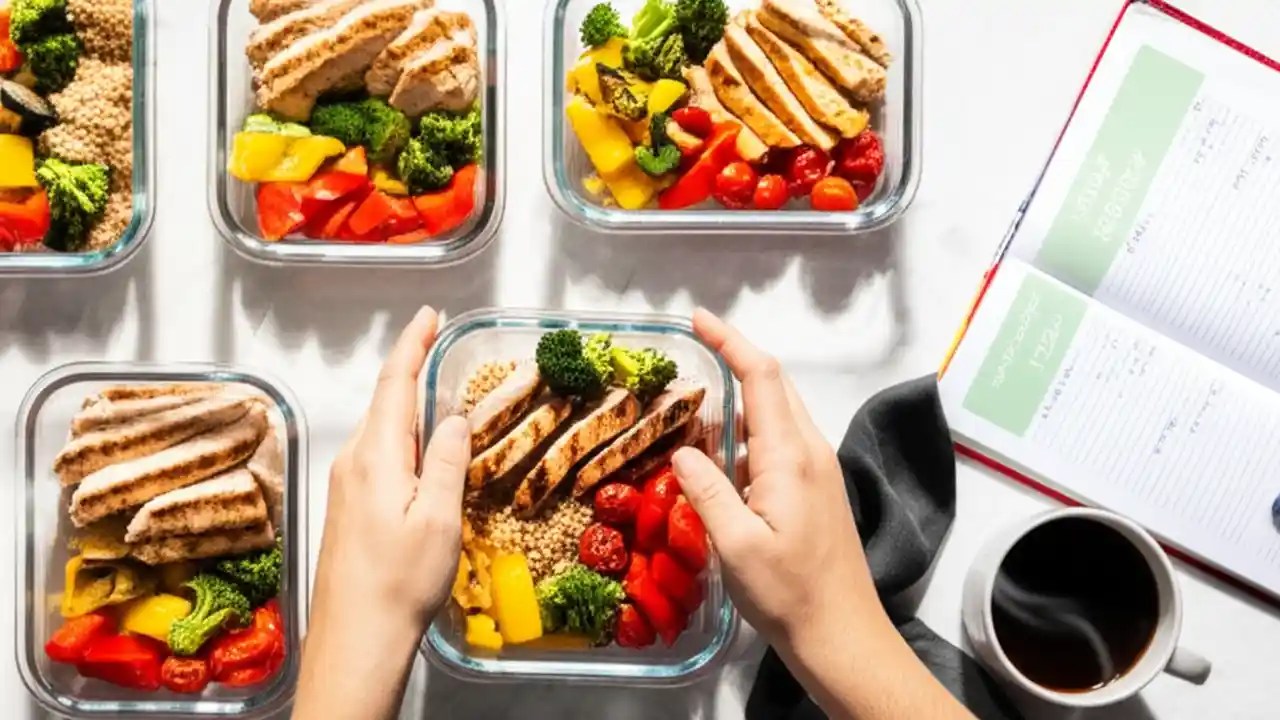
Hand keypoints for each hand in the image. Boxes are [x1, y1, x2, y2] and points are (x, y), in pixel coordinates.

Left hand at [295, 307, 470, 719]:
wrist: (354, 640)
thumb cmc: (398, 584)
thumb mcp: (439, 518)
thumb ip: (447, 460)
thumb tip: (454, 415)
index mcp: (376, 456)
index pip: (394, 382)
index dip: (412, 343)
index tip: (428, 315)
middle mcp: (354, 463)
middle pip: (385, 402)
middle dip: (411, 369)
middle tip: (440, 346)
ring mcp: (346, 486)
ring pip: (381, 431)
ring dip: (408, 407)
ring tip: (439, 395)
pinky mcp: (348, 509)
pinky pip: (378, 456)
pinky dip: (402, 438)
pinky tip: (421, 453)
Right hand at [672, 310, 974, 719]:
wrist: (842, 636)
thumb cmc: (790, 594)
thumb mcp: (736, 544)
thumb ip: (707, 490)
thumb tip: (683, 451)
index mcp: (791, 456)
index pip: (762, 376)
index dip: (731, 340)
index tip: (698, 319)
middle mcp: (810, 453)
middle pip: (773, 387)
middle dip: (734, 360)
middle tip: (690, 352)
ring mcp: (817, 472)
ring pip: (776, 417)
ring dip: (739, 402)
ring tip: (692, 408)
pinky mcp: (816, 493)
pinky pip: (779, 445)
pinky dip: (747, 436)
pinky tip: (720, 458)